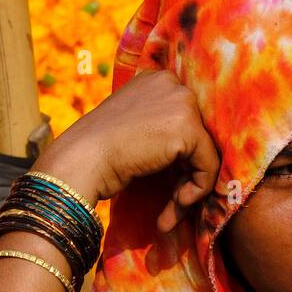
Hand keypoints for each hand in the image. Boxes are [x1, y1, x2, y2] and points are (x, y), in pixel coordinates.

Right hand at [30, 70, 221, 228]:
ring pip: (205, 152)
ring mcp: (181, 103)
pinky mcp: (188, 128)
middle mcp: (172, 84)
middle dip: (188, 172)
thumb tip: (193, 153)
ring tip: (172, 212)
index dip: (182, 155)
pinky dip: (198, 190)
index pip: (188, 119)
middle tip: (174, 201)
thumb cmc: (101, 152)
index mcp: (157, 79)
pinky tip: (178, 204)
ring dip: (190, 187)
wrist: (82, 160)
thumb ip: (161, 127)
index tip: (169, 181)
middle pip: (199, 135)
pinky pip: (209, 165)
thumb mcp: (135, 127)